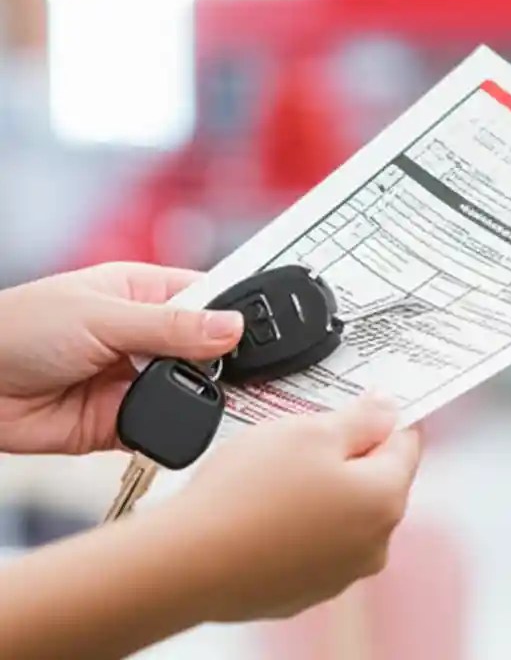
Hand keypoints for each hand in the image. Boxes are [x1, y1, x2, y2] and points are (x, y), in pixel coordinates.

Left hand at [0, 263, 243, 453]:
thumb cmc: (14, 329)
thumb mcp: (102, 317)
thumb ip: (171, 326)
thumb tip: (232, 328)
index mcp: (141, 293)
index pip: (207, 298)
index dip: (237, 313)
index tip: (270, 331)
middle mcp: (143, 337)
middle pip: (207, 350)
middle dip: (226, 363)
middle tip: (255, 374)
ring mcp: (133, 380)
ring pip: (190, 392)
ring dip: (201, 399)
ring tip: (217, 402)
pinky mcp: (120, 422)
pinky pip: (162, 429)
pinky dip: (175, 433)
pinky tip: (184, 428)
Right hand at [173, 397, 420, 621]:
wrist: (185, 563)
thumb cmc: (244, 499)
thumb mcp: (309, 431)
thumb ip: (360, 418)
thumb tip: (387, 409)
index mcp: (385, 500)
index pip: (406, 444)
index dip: (384, 418)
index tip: (366, 406)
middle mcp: (373, 544)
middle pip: (376, 482)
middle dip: (347, 457)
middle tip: (301, 441)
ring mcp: (340, 573)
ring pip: (343, 514)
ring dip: (321, 493)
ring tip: (273, 478)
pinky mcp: (305, 589)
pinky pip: (313, 544)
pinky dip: (297, 526)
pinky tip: (262, 512)